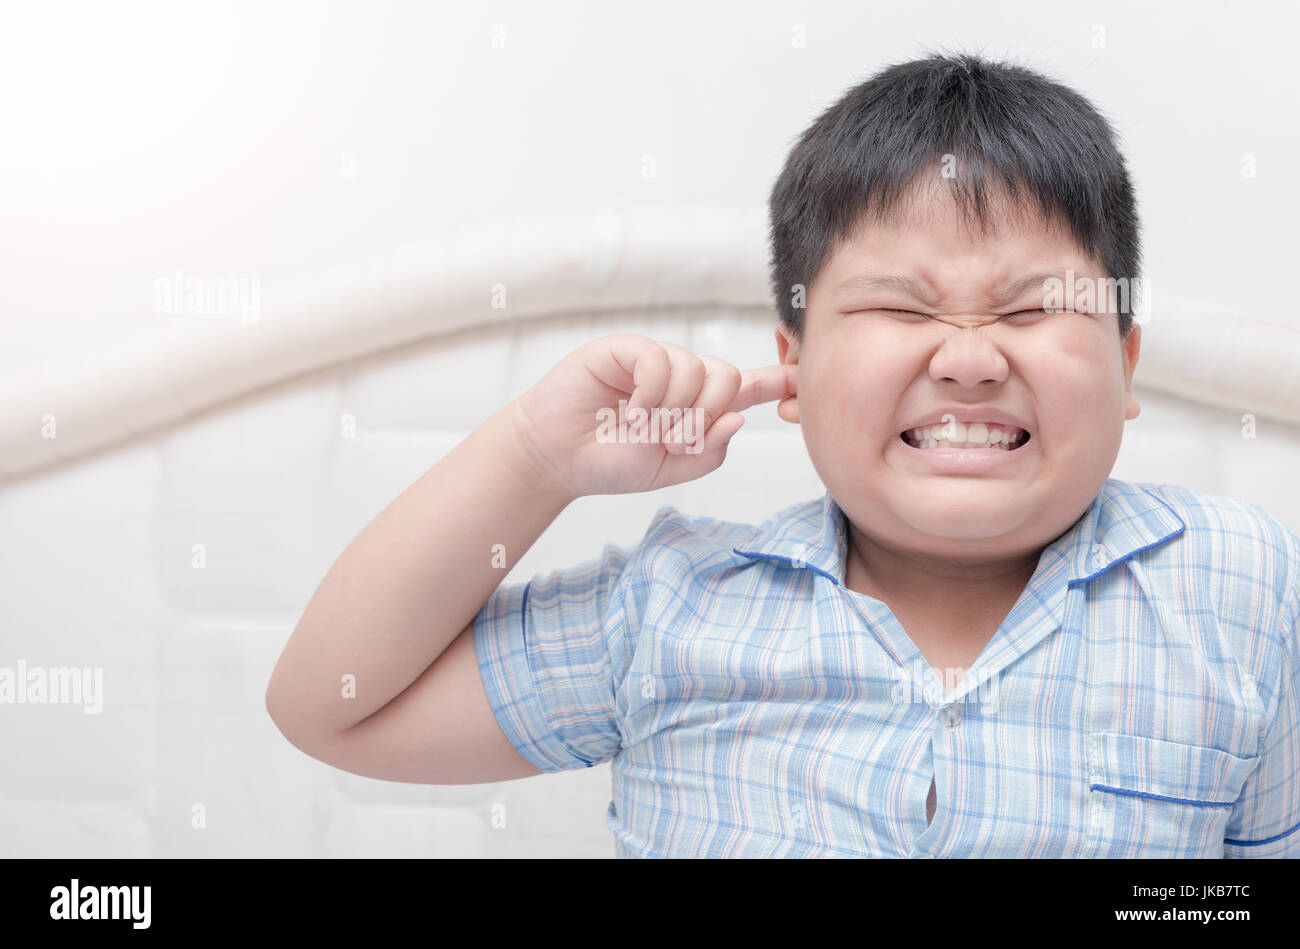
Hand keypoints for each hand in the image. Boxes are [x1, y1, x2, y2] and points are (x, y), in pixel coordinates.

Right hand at [509, 333, 796, 496]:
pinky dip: (652, 393)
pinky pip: (661, 362)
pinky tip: (632, 412)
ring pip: (697, 372)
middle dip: (707, 416)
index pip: (747, 388)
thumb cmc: (611, 462)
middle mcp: (681, 377)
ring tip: (643, 430)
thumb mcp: (669, 468)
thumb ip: (708, 451)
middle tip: (672, 440)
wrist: (558, 458)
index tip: (805, 378)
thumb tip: (738, 418)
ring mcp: (655, 360)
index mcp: (697, 405)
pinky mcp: (626, 349)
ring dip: (674, 410)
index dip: (778, 381)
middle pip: (728, 378)